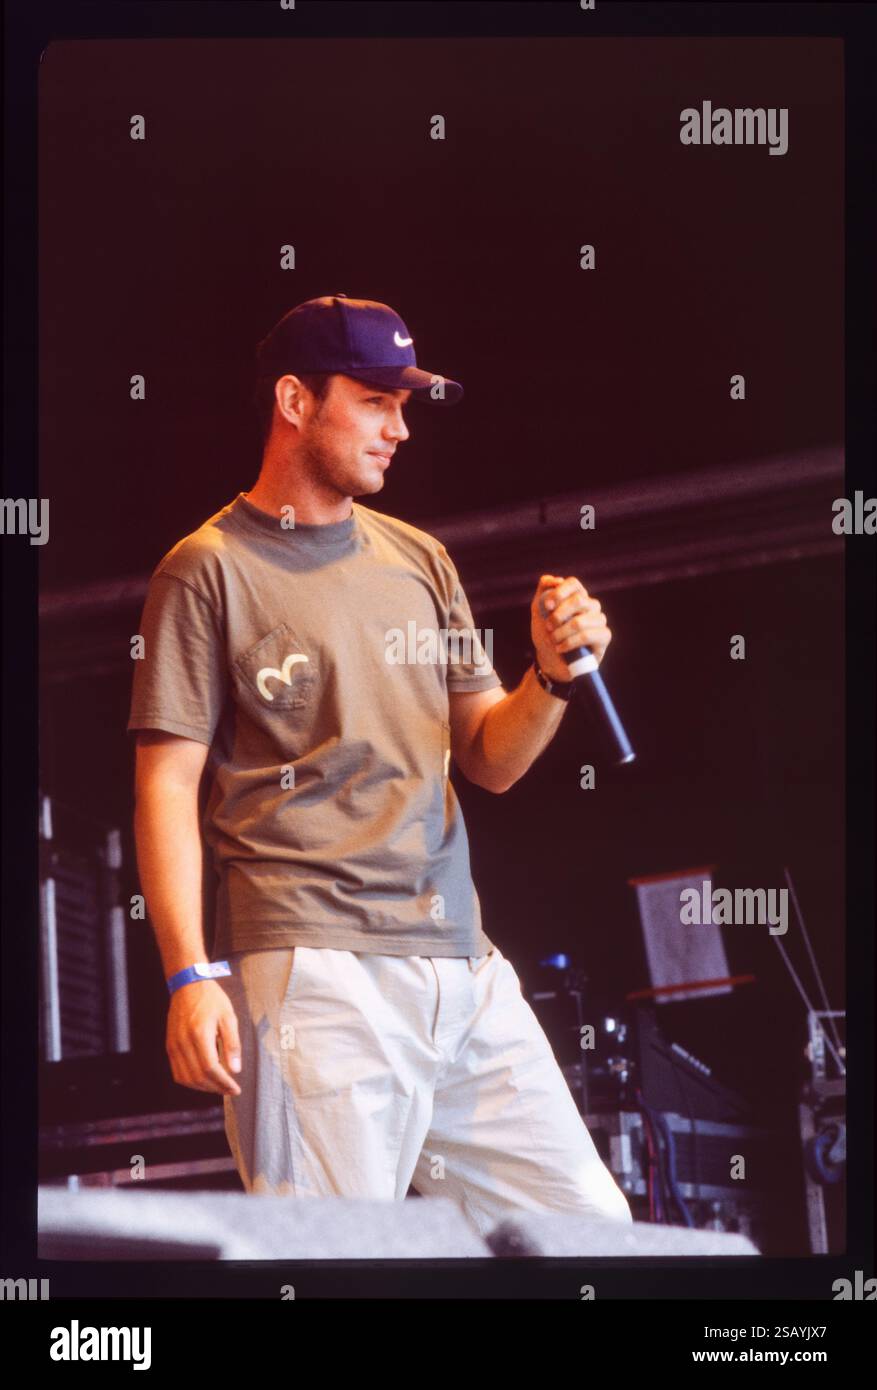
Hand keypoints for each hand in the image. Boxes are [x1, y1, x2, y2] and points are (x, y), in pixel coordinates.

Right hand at [166, 979, 241, 1095]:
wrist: (188, 985)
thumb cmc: (211, 999)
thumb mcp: (228, 1016)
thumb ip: (232, 1044)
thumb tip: (235, 1069)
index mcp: (199, 1034)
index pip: (210, 1068)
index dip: (223, 1083)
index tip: (235, 1089)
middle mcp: (183, 1043)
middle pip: (198, 1077)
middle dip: (216, 1088)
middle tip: (230, 1089)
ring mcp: (174, 1046)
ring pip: (186, 1078)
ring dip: (203, 1088)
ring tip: (218, 1087)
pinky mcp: (169, 1047)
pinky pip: (177, 1072)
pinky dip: (190, 1081)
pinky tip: (203, 1080)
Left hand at [530, 574, 611, 681]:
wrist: (551, 662)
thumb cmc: (546, 636)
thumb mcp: (539, 613)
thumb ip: (543, 593)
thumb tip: (553, 579)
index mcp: (577, 596)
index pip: (573, 583)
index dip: (559, 592)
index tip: (547, 606)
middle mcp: (591, 606)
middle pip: (579, 600)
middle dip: (558, 615)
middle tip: (548, 627)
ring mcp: (599, 620)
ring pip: (580, 621)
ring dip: (561, 632)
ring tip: (554, 641)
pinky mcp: (604, 636)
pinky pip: (588, 636)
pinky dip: (570, 643)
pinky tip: (561, 648)